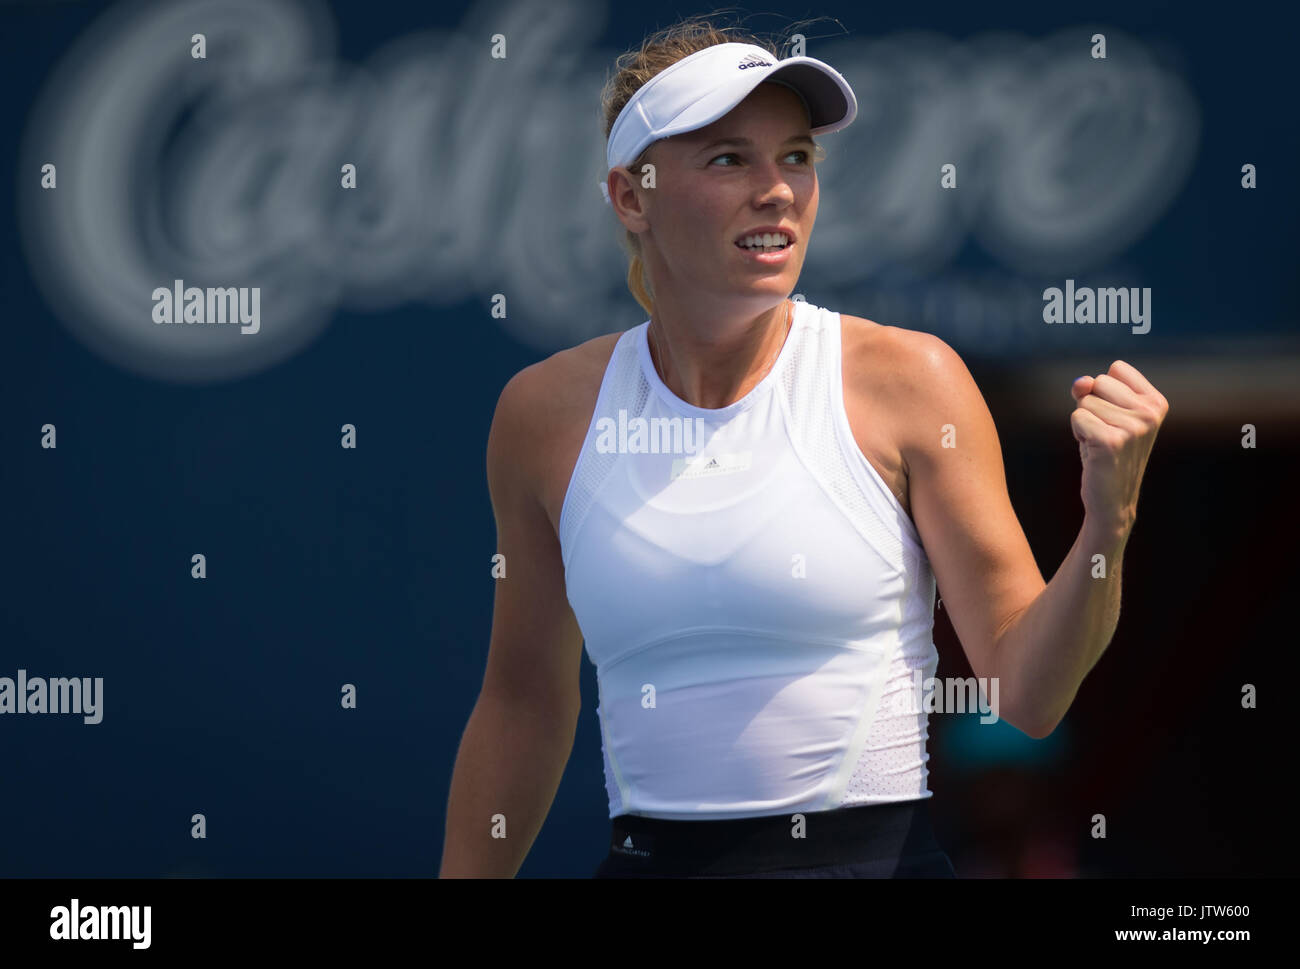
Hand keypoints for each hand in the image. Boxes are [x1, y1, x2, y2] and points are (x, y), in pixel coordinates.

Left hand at [1069, 361, 1168, 530]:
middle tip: (1104, 432)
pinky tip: (1093, 450)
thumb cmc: (1106, 451)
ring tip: (1099, 442)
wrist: (1113, 497)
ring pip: (1085, 401)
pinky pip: (1077, 417)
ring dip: (1084, 422)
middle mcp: (1150, 413)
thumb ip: (1091, 389)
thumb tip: (1081, 382)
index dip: (1104, 390)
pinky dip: (1077, 433)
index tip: (1113, 415)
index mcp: (1156, 402)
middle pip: (1098, 381)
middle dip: (1091, 405)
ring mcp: (1134, 427)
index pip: (1116, 368)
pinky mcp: (1112, 441)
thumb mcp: (1103, 413)